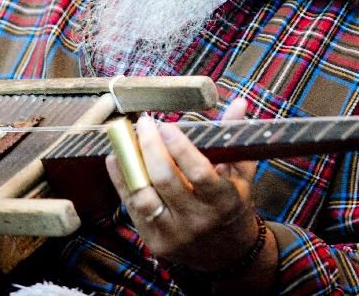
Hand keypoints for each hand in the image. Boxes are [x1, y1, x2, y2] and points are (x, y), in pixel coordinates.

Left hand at [105, 97, 259, 272]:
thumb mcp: (241, 174)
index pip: (199, 173)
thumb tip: (238, 103)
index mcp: (224, 202)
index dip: (180, 148)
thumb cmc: (233, 206)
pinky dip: (121, 179)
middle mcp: (198, 221)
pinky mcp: (154, 242)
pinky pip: (131, 206)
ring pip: (143, 195)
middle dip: (150, 146)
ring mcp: (174, 234)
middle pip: (165, 180)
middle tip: (144, 123)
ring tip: (126, 136)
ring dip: (130, 162)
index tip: (167, 125)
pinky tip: (116, 157)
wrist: (227, 255)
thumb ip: (234, 139)